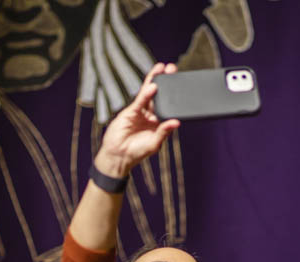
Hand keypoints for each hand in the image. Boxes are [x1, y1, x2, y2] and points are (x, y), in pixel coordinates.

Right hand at [92, 62, 180, 178]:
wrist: (118, 156)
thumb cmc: (137, 152)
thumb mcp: (154, 144)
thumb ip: (164, 132)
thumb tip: (176, 122)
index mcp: (160, 123)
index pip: (169, 106)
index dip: (175, 95)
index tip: (182, 84)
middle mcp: (151, 115)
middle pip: (160, 95)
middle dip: (166, 82)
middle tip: (173, 69)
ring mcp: (141, 112)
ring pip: (149, 93)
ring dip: (155, 80)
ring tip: (162, 68)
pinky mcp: (130, 111)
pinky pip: (140, 100)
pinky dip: (146, 93)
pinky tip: (152, 86)